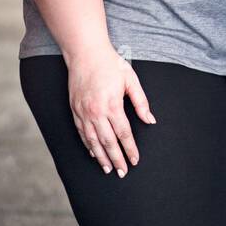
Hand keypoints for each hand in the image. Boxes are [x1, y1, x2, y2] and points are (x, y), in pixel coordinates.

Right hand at [67, 42, 156, 176]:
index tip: (135, 160)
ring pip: (93, 141)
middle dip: (116, 159)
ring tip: (108, 168)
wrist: (85, 53)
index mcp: (112, 104)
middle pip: (108, 142)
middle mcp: (96, 112)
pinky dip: (88, 145)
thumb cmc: (110, 64)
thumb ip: (141, 102)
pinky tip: (94, 153)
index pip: (123, 133)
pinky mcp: (75, 110)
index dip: (130, 149)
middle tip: (122, 172)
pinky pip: (81, 133)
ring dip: (101, 157)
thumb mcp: (130, 79)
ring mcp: (83, 112)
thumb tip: (150, 120)